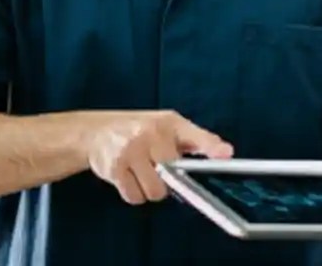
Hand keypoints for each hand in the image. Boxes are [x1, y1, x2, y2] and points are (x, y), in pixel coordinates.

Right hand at [87, 110, 232, 204]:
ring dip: (150, 190)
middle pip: (174, 176)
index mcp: (169, 123)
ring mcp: (131, 150)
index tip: (226, 155)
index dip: (211, 146)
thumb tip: (226, 153)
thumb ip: (195, 141)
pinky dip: (134, 194)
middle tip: (158, 169)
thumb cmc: (138, 130)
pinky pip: (135, 197)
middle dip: (168, 179)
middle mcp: (151, 134)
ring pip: (155, 191)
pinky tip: (129, 178)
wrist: (95, 132)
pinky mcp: (115, 168)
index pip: (195, 135)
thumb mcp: (167, 126)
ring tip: (142, 174)